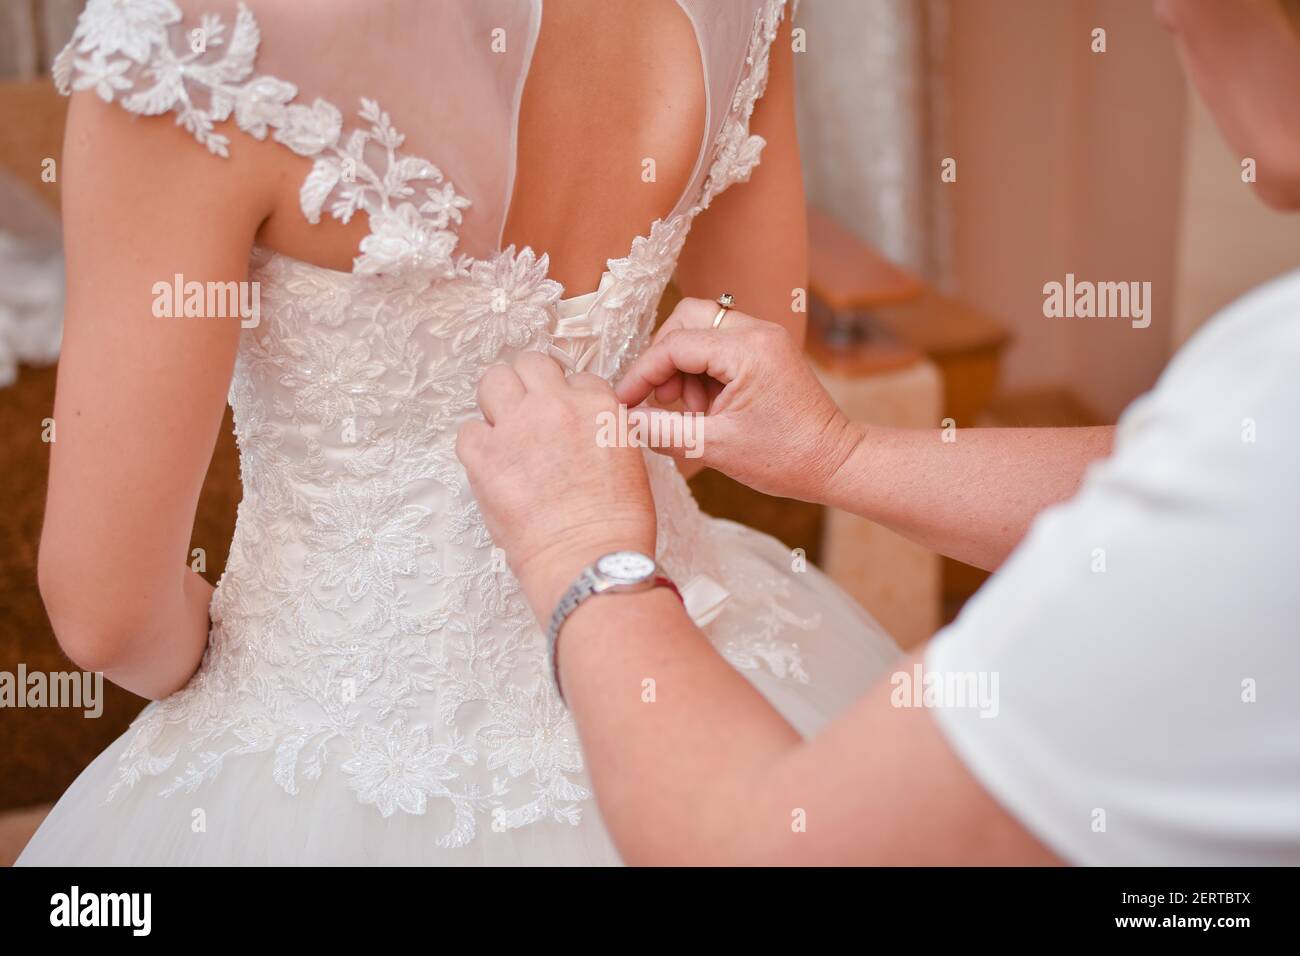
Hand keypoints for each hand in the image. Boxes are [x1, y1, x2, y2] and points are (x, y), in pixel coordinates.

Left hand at [456, 352, 656, 619]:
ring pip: (493, 380)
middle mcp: (556, 405)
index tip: (564, 420)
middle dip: (528, 385)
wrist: (590, 557)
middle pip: (530, 364)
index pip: (576, 378)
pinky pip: (468, 430)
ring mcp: (516, 427)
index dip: (568, 399)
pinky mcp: (483, 456)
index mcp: (598, 405)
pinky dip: (477, 445)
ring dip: (498, 401)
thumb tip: (579, 430)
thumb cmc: (617, 523)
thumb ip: (601, 430)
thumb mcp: (628, 459)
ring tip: (505, 430)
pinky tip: (491, 465)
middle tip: (528, 412)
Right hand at [615, 298, 860, 503]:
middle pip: (686, 319)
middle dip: (663, 358)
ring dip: (683, 365)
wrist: (835, 463)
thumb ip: (663, 430)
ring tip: (692, 410)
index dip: (642, 373)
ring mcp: (764, 338)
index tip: (624, 402)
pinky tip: (706, 406)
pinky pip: (719, 344)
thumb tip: (623, 420)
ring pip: (701, 329)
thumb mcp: (715, 448)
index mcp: (748, 351)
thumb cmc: (786, 459)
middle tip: (661, 399)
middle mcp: (758, 332)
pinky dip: (702, 369)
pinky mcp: (766, 351)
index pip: (675, 345)